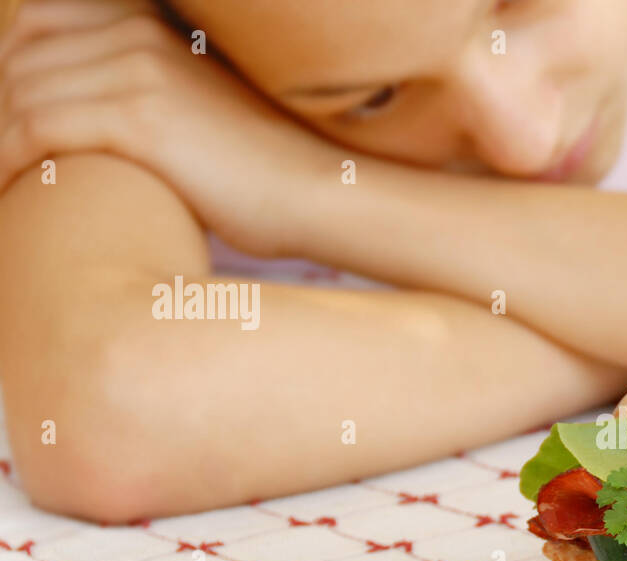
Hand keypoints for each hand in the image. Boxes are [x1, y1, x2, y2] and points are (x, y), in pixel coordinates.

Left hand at [0, 0, 333, 256]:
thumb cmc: (263, 174)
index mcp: (148, 26)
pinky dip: (7, 161)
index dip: (7, 70)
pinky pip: (36, 128)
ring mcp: (137, 71)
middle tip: (2, 158)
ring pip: (19, 93)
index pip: (35, 23)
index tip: (7, 123)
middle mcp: (136, 35)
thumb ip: (142, 100)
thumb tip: (90, 130)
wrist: (318, 193)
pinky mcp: (140, 118)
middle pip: (18, 57)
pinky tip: (10, 189)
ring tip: (2, 180)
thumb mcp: (197, 113)